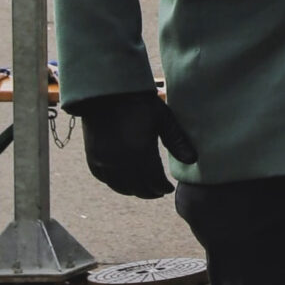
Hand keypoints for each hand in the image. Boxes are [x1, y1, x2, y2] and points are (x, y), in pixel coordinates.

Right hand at [75, 90, 198, 200]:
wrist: (106, 92)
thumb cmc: (138, 103)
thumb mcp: (162, 118)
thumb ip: (177, 141)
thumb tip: (192, 160)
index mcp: (140, 153)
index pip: (154, 181)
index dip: (162, 188)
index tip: (168, 188)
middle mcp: (120, 162)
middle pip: (137, 188)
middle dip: (150, 192)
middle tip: (158, 191)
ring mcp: (104, 161)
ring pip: (120, 187)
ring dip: (133, 190)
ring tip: (143, 188)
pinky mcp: (92, 157)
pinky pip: (105, 179)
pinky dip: (116, 183)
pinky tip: (124, 181)